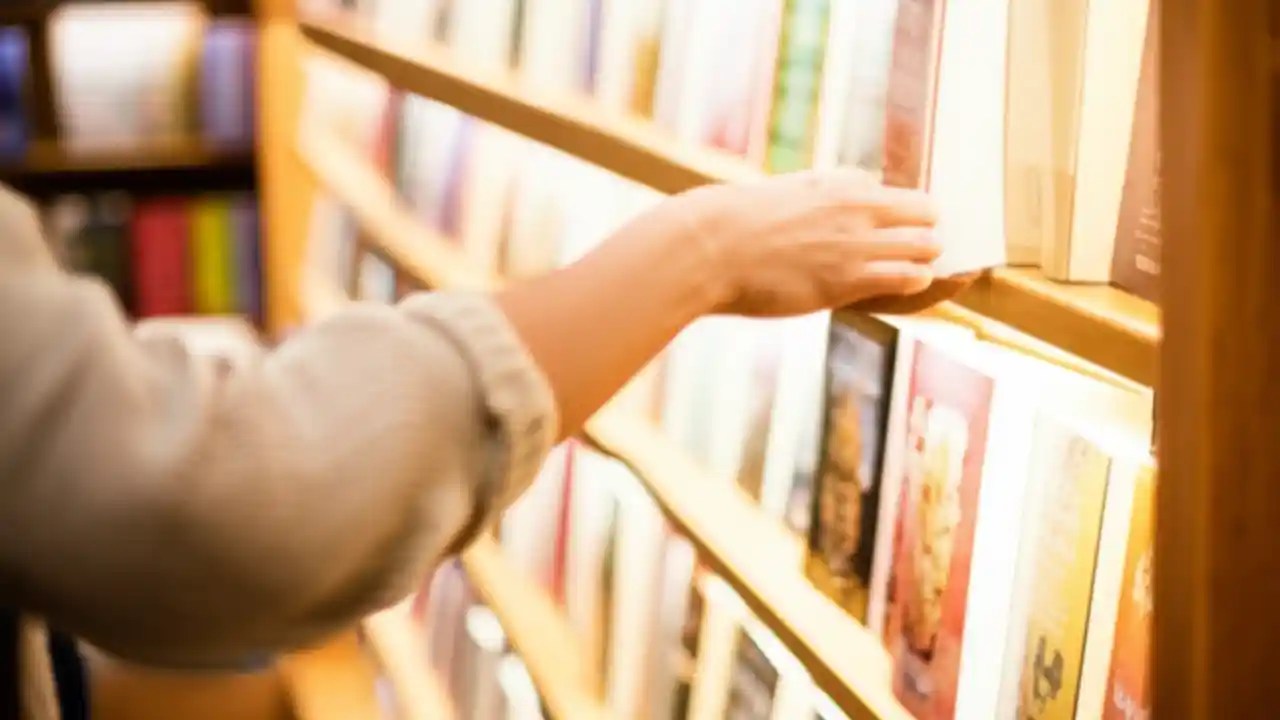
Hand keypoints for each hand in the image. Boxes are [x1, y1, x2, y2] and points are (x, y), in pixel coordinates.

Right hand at [674, 169, 945, 315]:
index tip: (902, 234)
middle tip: (911, 255)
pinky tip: (906, 287)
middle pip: (927, 213)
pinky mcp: (847, 280)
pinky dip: (914, 282)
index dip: (910, 216)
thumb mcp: (789, 192)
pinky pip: (908, 277)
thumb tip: (855, 191)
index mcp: (842, 184)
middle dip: (925, 235)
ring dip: (923, 260)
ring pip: (927, 246)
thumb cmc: (739, 224)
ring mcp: (855, 243)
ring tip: (910, 274)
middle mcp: (857, 207)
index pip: (906, 194)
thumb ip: (826, 193)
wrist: (711, 247)